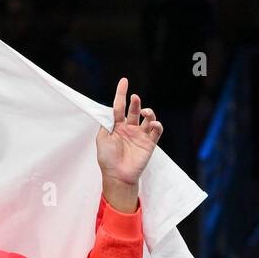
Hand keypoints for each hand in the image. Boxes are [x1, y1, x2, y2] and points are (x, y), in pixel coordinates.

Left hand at [96, 78, 161, 193]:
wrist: (118, 176)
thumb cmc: (107, 159)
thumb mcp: (102, 139)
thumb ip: (106, 124)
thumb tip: (109, 110)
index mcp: (117, 126)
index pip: (119, 106)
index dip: (121, 94)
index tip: (124, 81)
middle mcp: (129, 129)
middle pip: (134, 110)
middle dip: (135, 102)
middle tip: (135, 98)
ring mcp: (140, 135)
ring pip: (148, 118)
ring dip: (148, 112)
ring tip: (145, 112)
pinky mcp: (149, 143)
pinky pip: (156, 130)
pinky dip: (157, 125)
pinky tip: (153, 124)